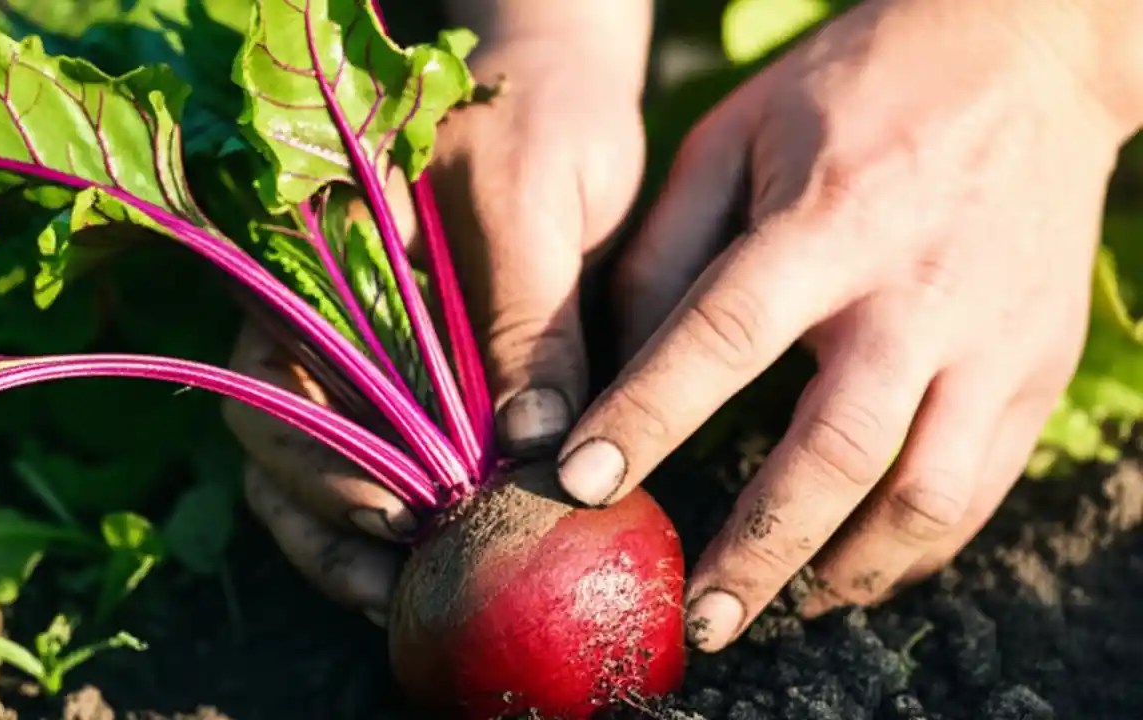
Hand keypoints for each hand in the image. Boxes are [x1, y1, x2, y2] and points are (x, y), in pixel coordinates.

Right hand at [223, 9, 650, 623]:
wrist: (562, 87)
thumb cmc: (540, 116)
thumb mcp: (533, 203)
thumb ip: (525, 320)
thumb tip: (531, 448)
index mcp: (317, 261)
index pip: (272, 378)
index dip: (314, 462)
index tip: (395, 514)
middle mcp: (324, 314)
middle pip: (279, 442)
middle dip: (329, 524)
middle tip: (402, 579)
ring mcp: (363, 349)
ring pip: (316, 467)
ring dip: (352, 543)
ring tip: (415, 599)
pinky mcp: (414, 377)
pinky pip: (382, 460)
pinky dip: (398, 520)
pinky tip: (441, 562)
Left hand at [554, 0, 1142, 652]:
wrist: (1029, 55)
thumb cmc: (857, 90)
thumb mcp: (737, 135)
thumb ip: (667, 248)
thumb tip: (609, 364)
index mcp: (828, 222)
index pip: (721, 337)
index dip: (647, 419)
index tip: (583, 487)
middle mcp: (915, 291)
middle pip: (834, 451)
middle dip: (758, 550)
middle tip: (697, 618)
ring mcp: (993, 337)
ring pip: (927, 494)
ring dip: (848, 570)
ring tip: (782, 606)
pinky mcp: (1039, 365)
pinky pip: (984, 488)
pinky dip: (917, 546)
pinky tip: (859, 564)